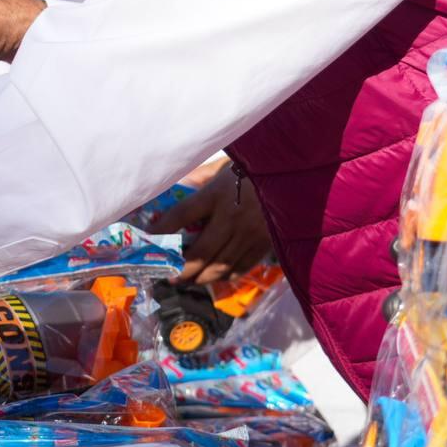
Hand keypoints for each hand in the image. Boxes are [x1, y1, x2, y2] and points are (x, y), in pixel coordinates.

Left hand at [143, 164, 273, 286]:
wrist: (298, 174)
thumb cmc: (257, 167)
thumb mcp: (225, 165)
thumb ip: (201, 177)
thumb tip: (178, 186)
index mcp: (217, 193)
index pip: (180, 215)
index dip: (161, 231)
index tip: (148, 239)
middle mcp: (231, 217)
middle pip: (199, 252)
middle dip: (181, 269)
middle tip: (169, 276)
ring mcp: (249, 234)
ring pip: (220, 266)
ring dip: (201, 278)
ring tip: (189, 280)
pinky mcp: (265, 244)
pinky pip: (241, 268)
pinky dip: (226, 276)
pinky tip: (217, 277)